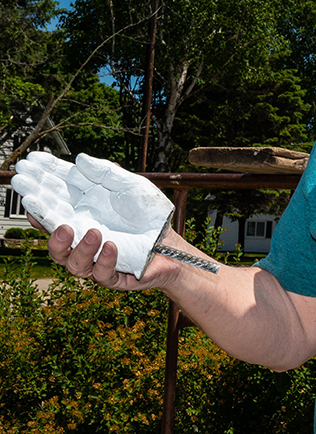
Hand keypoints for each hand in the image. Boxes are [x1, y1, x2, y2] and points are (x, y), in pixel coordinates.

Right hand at [12, 152, 173, 278]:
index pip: (54, 199)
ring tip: (93, 231)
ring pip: (70, 260)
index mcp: (82, 212)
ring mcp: (95, 257)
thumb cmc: (148, 213)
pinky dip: (105, 260)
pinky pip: (102, 273)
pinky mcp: (113, 274)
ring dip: (75, 246)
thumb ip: (106, 173)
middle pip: (52, 228)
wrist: (173, 242)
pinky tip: (112, 245)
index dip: (38, 185)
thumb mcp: (130, 186)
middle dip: (39, 212)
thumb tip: (80, 160)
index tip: (25, 169)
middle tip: (31, 197)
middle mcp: (82, 234)